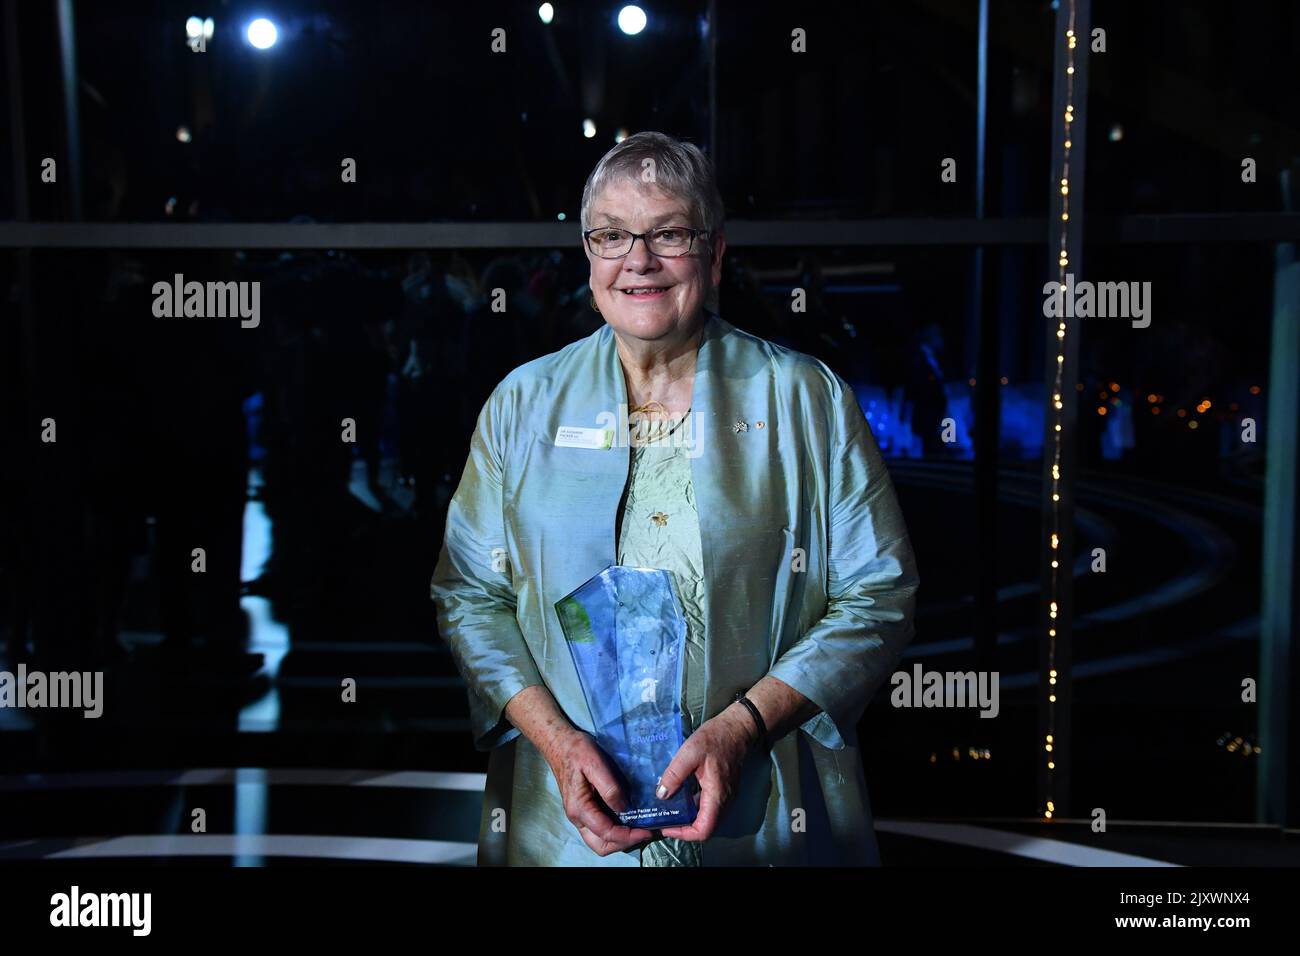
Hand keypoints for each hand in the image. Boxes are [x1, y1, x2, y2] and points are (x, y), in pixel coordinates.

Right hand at [542, 728, 655, 856]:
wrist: (560, 743)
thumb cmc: (577, 751)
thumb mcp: (595, 764)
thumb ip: (609, 788)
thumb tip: (624, 808)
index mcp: (579, 808)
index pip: (606, 833)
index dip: (628, 836)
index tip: (647, 831)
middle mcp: (578, 817)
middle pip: (601, 845)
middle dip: (624, 843)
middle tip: (645, 832)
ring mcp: (580, 815)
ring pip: (600, 840)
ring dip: (620, 839)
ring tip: (640, 827)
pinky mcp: (585, 809)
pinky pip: (600, 828)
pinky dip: (616, 830)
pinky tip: (630, 818)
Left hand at [654, 704, 755, 841]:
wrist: (737, 728)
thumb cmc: (715, 738)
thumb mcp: (689, 753)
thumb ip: (674, 775)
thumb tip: (661, 795)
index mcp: (717, 796)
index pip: (703, 830)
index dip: (684, 834)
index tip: (667, 827)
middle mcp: (724, 801)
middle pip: (705, 828)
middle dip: (684, 829)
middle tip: (665, 820)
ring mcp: (726, 797)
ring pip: (708, 819)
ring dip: (689, 819)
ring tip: (669, 811)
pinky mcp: (724, 791)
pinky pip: (710, 808)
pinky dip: (695, 809)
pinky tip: (681, 798)